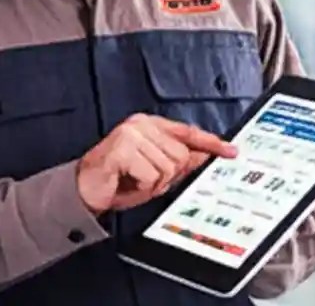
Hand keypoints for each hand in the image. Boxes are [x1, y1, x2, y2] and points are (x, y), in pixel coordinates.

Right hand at [76, 113, 236, 214]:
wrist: (83, 190)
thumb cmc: (116, 180)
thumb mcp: (153, 173)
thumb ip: (177, 163)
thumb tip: (203, 158)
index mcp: (150, 125)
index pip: (187, 132)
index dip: (211, 143)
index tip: (231, 151)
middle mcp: (141, 125)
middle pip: (180, 156)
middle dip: (167, 177)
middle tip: (144, 181)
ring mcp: (132, 133)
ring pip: (167, 167)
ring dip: (153, 184)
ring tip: (133, 181)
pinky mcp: (123, 147)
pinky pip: (151, 175)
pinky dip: (141, 187)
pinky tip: (126, 182)